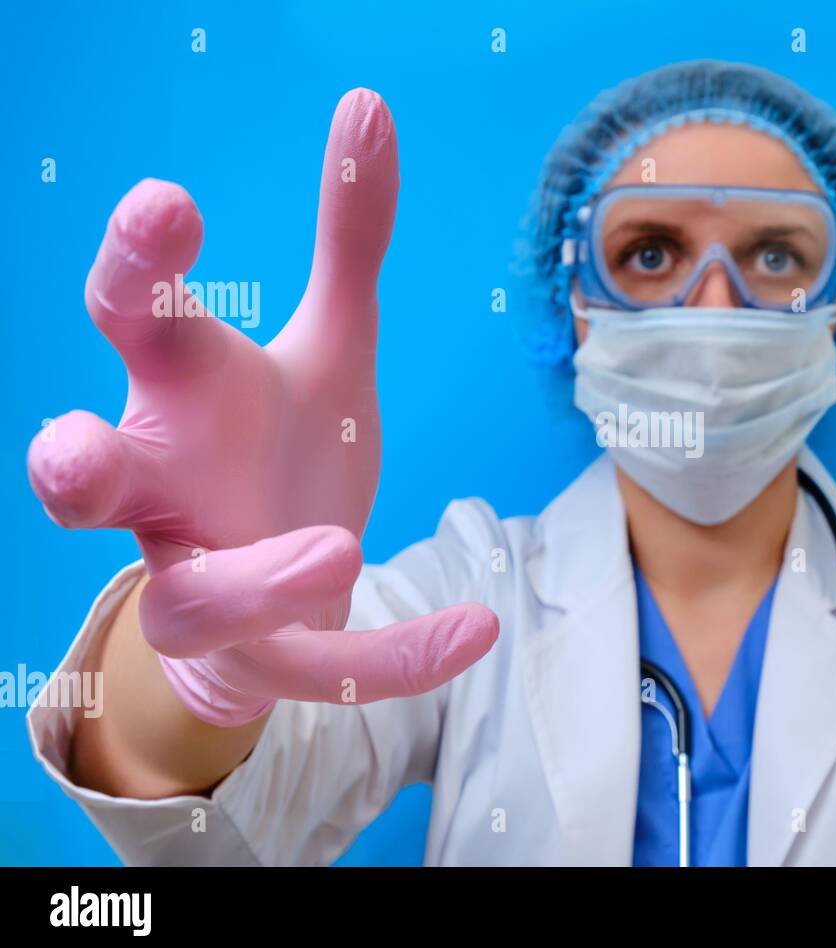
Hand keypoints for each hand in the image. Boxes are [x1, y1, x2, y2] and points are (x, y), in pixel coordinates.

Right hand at [28, 90, 498, 727]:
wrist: (288, 580)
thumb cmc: (287, 446)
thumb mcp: (331, 341)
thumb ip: (347, 239)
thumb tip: (369, 103)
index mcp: (181, 394)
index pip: (131, 322)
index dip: (138, 266)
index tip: (170, 206)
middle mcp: (168, 488)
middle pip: (84, 479)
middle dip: (69, 465)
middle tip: (78, 455)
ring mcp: (208, 580)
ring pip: (190, 600)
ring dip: (252, 582)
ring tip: (338, 550)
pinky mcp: (266, 654)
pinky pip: (314, 668)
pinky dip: (394, 655)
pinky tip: (479, 628)